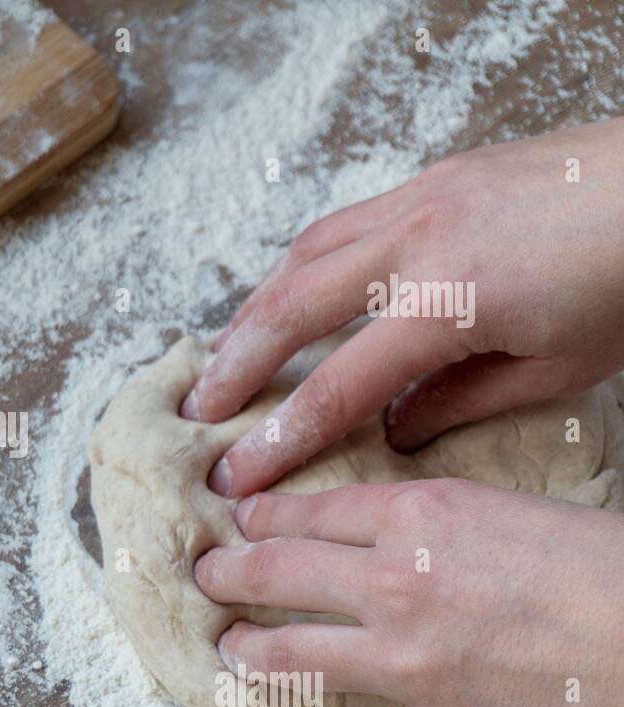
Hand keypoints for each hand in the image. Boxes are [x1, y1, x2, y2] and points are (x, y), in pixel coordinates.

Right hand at [185, 118, 623, 498]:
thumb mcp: (559, 365)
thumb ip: (462, 399)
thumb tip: (393, 427)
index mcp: (450, 301)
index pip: (336, 388)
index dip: (279, 439)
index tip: (237, 477)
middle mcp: (416, 242)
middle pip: (289, 310)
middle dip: (236, 366)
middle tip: (199, 411)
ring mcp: (419, 200)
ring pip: (302, 256)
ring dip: (255, 309)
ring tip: (228, 354)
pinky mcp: (432, 178)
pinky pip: (339, 224)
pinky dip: (299, 265)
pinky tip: (291, 293)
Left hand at [194, 478, 623, 706]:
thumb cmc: (612, 574)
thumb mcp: (516, 516)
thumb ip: (439, 528)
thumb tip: (386, 543)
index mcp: (421, 519)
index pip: (307, 511)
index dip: (262, 515)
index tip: (240, 519)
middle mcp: (395, 588)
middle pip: (274, 574)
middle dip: (227, 573)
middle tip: (206, 575)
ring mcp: (404, 669)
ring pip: (287, 658)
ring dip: (249, 651)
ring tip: (232, 649)